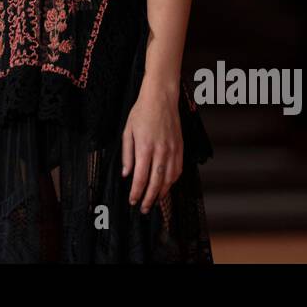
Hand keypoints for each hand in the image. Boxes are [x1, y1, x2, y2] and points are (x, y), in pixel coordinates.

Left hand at [122, 84, 183, 213]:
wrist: (161, 98)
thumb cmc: (142, 112)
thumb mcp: (128, 131)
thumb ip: (127, 154)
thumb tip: (126, 174)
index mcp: (144, 147)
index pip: (140, 177)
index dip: (136, 192)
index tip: (132, 201)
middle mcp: (160, 151)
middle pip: (156, 182)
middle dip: (149, 198)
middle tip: (143, 208)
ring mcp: (172, 150)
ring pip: (169, 179)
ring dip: (162, 193)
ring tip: (154, 201)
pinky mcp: (180, 148)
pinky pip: (178, 170)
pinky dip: (172, 181)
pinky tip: (166, 186)